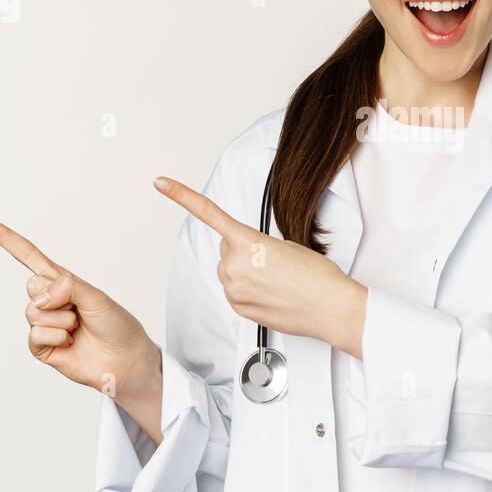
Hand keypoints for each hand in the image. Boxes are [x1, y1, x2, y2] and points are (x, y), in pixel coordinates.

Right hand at [0, 215, 159, 398]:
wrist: (124, 359)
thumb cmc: (116, 325)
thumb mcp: (96, 296)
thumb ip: (67, 287)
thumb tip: (39, 296)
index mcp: (61, 281)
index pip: (27, 255)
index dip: (5, 238)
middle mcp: (48, 299)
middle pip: (31, 285)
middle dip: (57, 297)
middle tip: (79, 310)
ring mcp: (43, 323)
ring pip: (33, 312)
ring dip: (61, 321)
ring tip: (78, 328)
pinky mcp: (40, 346)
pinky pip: (35, 335)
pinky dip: (56, 338)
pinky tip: (70, 342)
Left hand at [153, 176, 367, 355]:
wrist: (330, 307)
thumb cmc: (317, 276)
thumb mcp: (287, 245)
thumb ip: (258, 245)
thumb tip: (248, 257)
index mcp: (248, 242)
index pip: (209, 213)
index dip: (181, 195)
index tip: (161, 183)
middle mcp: (235, 266)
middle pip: (226, 249)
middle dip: (243, 251)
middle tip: (274, 261)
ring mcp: (234, 289)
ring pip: (229, 272)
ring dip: (246, 272)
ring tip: (276, 280)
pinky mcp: (238, 308)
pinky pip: (234, 292)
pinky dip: (248, 290)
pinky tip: (271, 293)